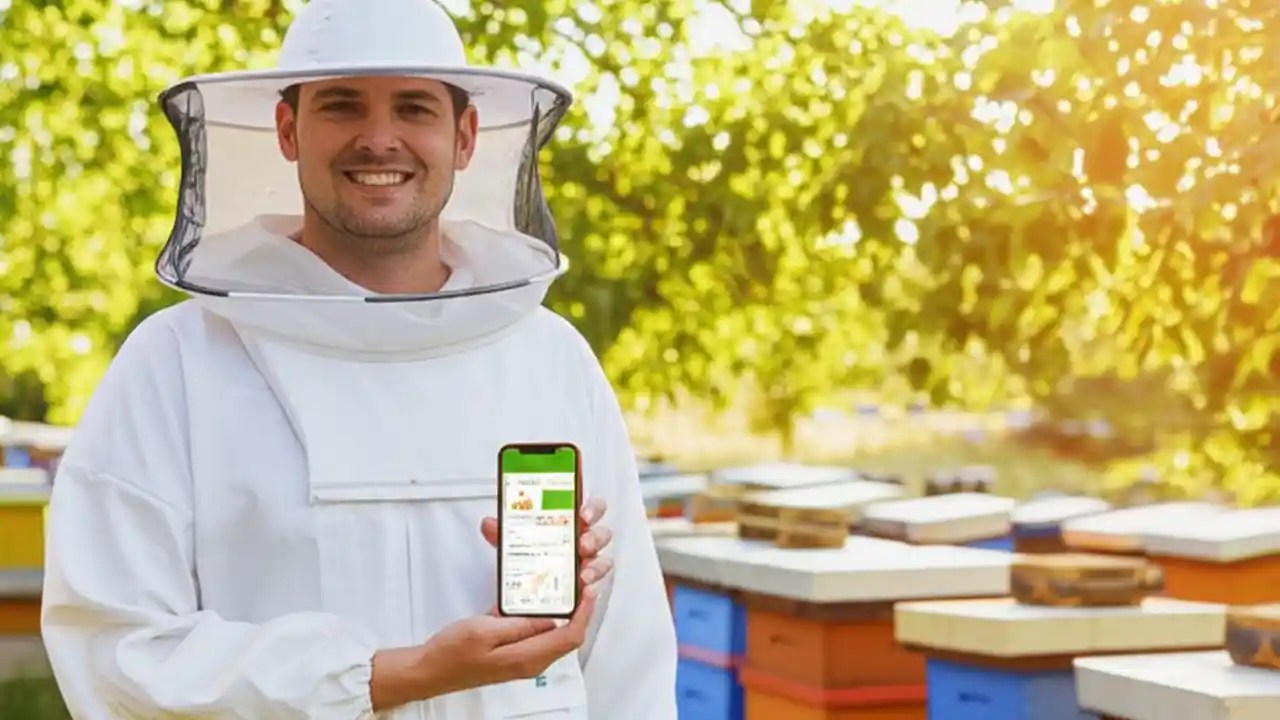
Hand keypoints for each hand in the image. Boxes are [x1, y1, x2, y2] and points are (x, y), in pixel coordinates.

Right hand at [370, 590, 596, 710]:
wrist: (429, 670)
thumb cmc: (451, 653)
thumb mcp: (484, 631)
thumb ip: (520, 626)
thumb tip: (551, 618)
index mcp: (527, 659)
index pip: (570, 635)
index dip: (584, 611)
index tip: (588, 588)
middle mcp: (530, 661)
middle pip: (569, 634)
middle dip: (580, 608)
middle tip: (582, 581)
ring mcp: (524, 658)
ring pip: (556, 633)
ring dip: (566, 610)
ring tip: (568, 584)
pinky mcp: (515, 653)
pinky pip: (540, 633)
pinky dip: (547, 614)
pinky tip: (541, 597)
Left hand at [480, 496, 614, 593]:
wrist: (524, 594)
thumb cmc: (532, 559)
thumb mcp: (516, 544)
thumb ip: (504, 533)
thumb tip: (489, 523)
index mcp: (572, 525)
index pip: (591, 510)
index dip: (593, 508)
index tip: (584, 513)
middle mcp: (584, 544)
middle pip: (601, 535)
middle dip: (594, 539)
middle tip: (581, 544)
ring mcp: (587, 567)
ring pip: (602, 563)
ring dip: (595, 567)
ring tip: (583, 574)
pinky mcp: (585, 590)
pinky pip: (596, 589)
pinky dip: (593, 590)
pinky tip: (586, 591)